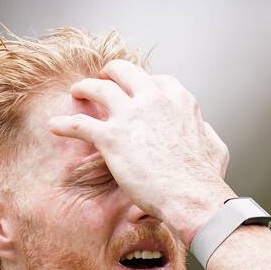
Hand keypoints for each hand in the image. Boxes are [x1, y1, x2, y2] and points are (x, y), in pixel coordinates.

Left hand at [48, 59, 233, 244]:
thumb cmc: (205, 178)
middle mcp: (153, 99)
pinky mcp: (111, 137)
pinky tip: (55, 126)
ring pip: (99, 89)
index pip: (156, 81)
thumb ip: (206, 132)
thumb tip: (204, 131)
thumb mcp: (215, 147)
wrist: (192, 196)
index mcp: (178, 100)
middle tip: (103, 80)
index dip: (144, 86)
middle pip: (125, 73)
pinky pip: (79, 123)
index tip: (137, 94)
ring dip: (85, 88)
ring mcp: (130, 115)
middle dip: (111, 74)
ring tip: (77, 92)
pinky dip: (65, 123)